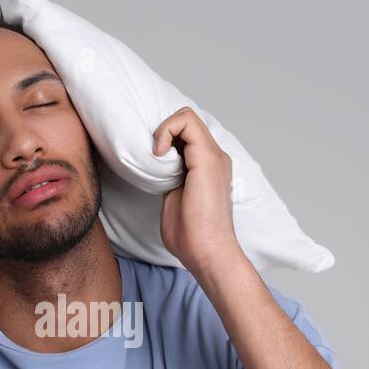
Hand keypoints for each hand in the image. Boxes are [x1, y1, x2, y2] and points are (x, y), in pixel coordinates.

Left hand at [152, 106, 241, 275]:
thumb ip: (171, 180)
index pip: (188, 133)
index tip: (153, 161)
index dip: (167, 138)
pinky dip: (166, 132)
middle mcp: (215, 157)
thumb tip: (158, 170)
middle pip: (187, 121)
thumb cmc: (191, 235)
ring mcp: (213, 156)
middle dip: (163, 132)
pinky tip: (159, 156)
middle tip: (153, 158)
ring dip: (164, 130)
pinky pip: (186, 123)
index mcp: (208, 166)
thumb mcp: (175, 198)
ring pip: (187, 116)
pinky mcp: (207, 159)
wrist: (207, 252)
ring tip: (157, 156)